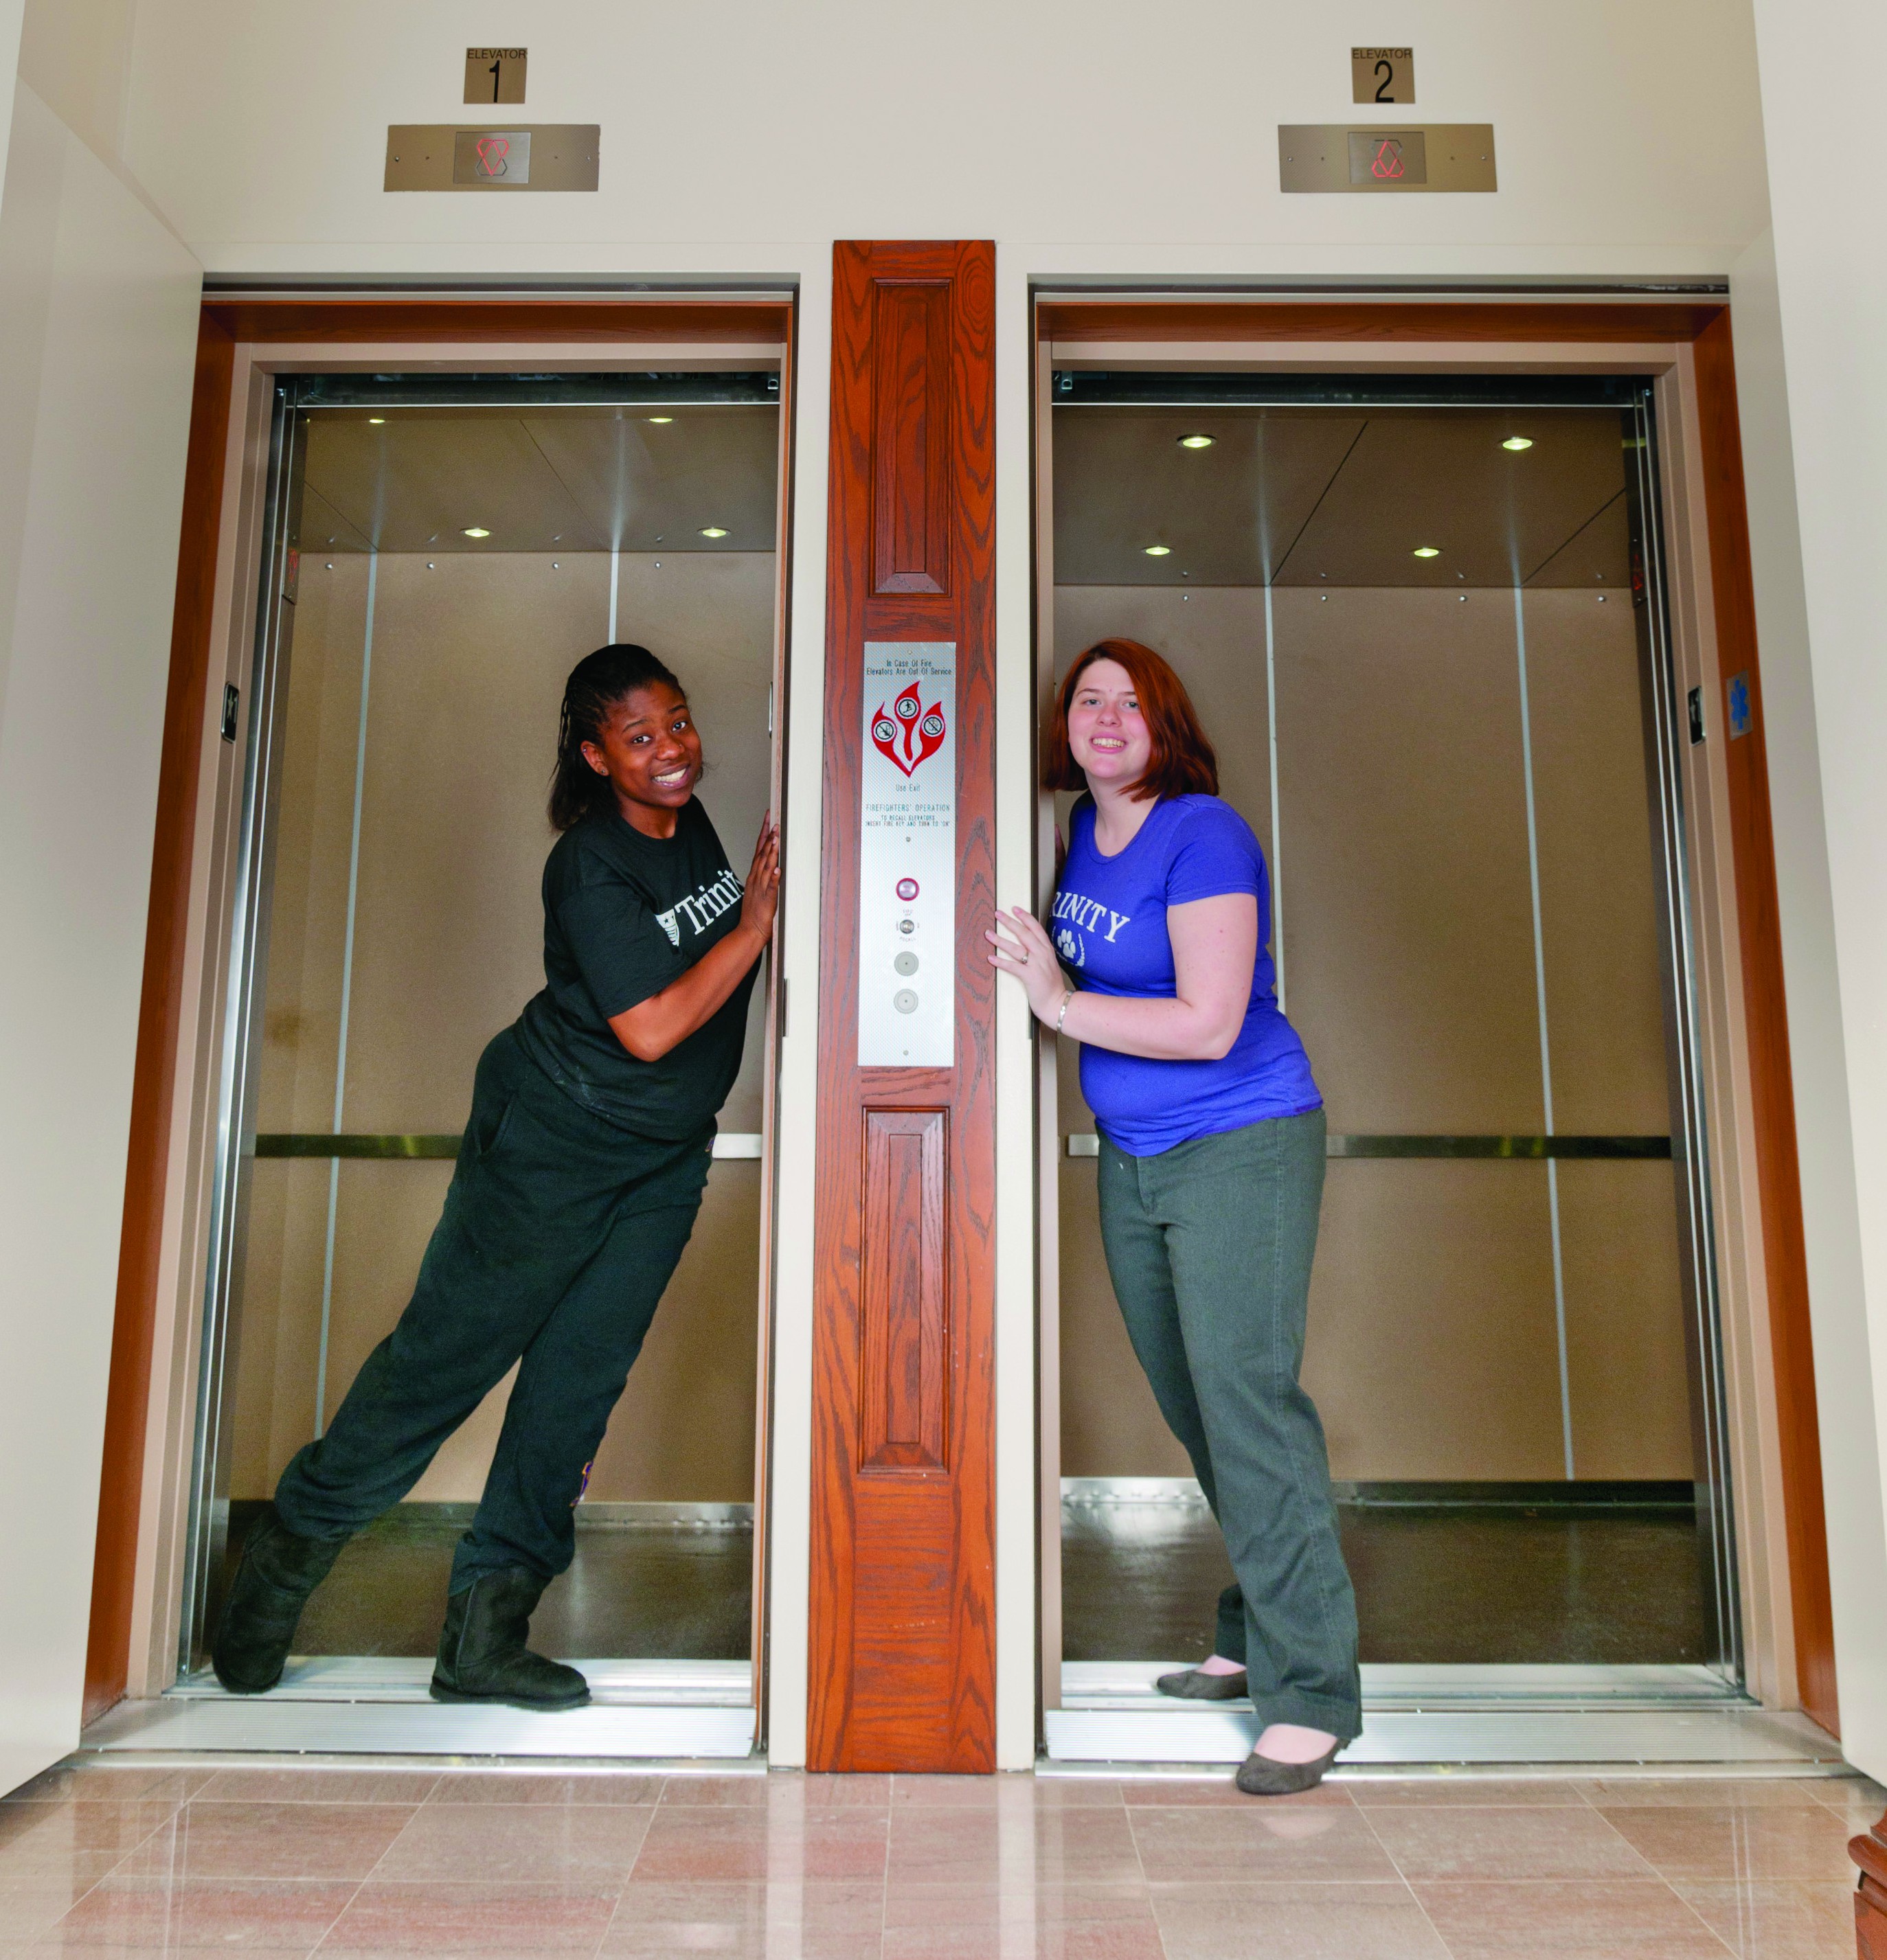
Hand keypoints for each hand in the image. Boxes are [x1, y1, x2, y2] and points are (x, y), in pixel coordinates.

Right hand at [741, 815, 779, 941]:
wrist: (748, 931)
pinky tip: (778, 867)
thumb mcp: (757, 890)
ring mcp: (760, 888)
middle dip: (768, 837)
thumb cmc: (754, 912)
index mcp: (754, 876)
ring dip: (770, 852)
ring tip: (776, 838)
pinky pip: (771, 886)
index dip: (763, 834)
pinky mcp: (767, 899)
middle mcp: (756, 879)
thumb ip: (764, 877)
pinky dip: (774, 876)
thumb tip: (772, 865)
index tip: (768, 820)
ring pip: (765, 866)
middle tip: (774, 822)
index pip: (758, 850)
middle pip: (761, 854)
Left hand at [986, 906, 1067, 1025]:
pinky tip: (990, 958)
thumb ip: (1041, 953)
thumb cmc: (1052, 985)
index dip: (1025, 917)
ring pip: (1015, 948)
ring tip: (988, 934)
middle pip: (1024, 933)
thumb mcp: (1049, 964)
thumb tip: (1028, 944)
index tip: (1015, 909)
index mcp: (1047, 949)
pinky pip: (1012, 966)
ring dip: (1000, 940)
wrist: (1058, 1002)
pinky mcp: (1030, 976)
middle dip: (1009, 922)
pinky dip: (1000, 962)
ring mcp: (1036, 964)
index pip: (1036, 928)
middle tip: (998, 914)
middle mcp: (1042, 954)